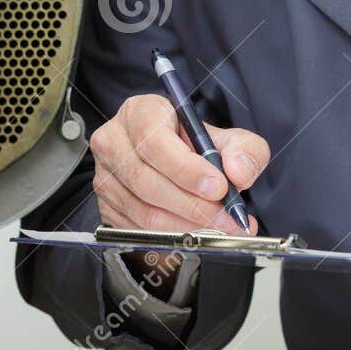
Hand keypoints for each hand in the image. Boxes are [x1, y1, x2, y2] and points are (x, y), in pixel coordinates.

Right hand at [89, 93, 267, 235]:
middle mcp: (114, 143)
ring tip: (219, 228)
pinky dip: (172, 236)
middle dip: (193, 205)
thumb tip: (239, 173)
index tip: (219, 187)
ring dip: (186, 225)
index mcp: (140, 112)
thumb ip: (245, 150)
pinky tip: (198, 233)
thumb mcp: (229, 138)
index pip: (155, 142)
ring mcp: (105, 177)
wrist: (180, 161)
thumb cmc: (198, 145)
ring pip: (143, 211)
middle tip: (226, 218)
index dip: (187, 169)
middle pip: (147, 181)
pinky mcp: (107, 208)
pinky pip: (138, 230)